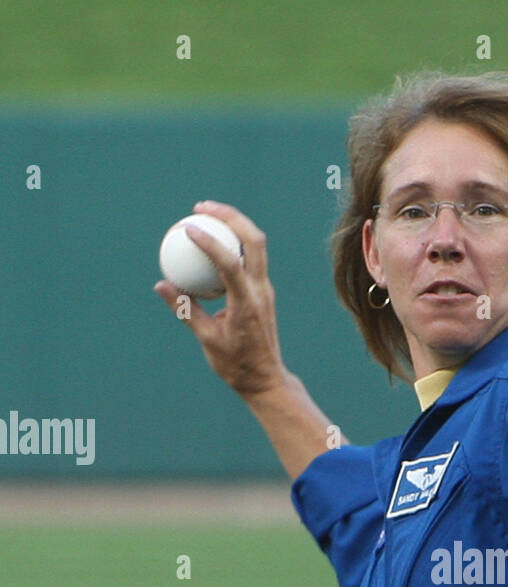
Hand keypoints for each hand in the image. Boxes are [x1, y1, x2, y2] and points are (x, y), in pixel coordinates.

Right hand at [154, 200, 286, 397]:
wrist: (266, 378)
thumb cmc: (235, 365)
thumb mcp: (206, 339)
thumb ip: (184, 310)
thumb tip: (161, 284)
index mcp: (247, 303)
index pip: (230, 264)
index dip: (210, 242)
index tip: (188, 228)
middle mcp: (260, 291)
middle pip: (255, 240)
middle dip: (231, 217)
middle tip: (202, 207)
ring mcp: (265, 289)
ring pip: (257, 244)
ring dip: (235, 224)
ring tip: (207, 213)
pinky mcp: (263, 291)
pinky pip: (251, 258)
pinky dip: (234, 242)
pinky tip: (213, 239)